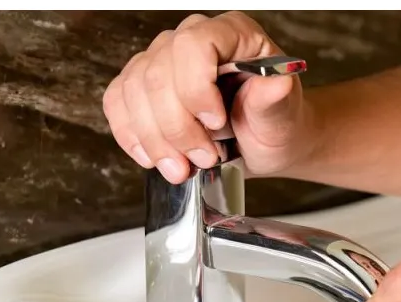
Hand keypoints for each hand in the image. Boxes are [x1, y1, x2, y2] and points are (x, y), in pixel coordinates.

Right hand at [102, 11, 312, 183]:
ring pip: (133, 92)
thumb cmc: (274, 123)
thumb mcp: (283, 116)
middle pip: (157, 74)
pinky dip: (131, 136)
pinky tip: (154, 157)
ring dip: (154, 140)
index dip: (196, 89)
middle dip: (176, 128)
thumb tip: (274, 86)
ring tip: (181, 168)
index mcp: (231, 34)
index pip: (194, 44)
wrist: (262, 143)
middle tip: (203, 159)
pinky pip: (117, 103)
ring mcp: (162, 62)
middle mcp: (190, 41)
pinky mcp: (142, 89)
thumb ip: (275, 100)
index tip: (216, 124)